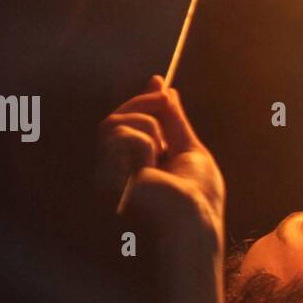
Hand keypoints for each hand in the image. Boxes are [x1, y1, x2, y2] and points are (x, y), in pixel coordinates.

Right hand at [97, 76, 224, 247]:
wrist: (194, 221)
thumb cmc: (198, 198)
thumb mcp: (190, 150)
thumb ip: (175, 122)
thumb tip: (165, 90)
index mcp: (141, 167)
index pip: (130, 125)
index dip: (143, 101)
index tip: (158, 82)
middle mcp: (119, 172)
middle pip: (117, 119)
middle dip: (143, 102)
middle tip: (164, 96)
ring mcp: (108, 174)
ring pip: (114, 123)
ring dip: (146, 126)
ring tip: (161, 153)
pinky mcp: (104, 174)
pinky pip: (119, 134)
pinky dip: (143, 143)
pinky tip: (149, 167)